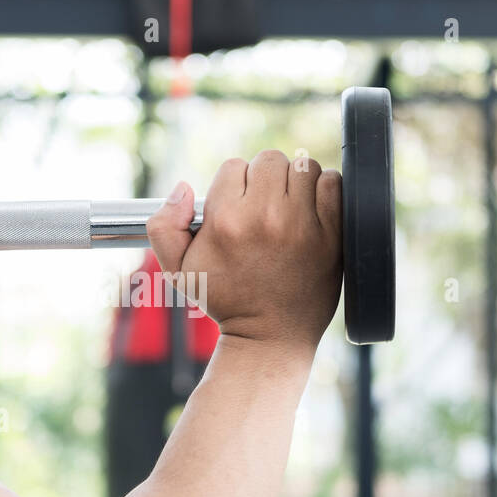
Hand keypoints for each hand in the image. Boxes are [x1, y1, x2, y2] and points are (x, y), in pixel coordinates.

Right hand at [146, 151, 341, 352]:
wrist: (269, 337)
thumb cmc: (225, 301)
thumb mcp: (178, 271)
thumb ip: (164, 225)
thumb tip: (183, 187)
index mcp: (226, 221)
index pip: (234, 166)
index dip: (235, 185)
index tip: (239, 206)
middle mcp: (264, 217)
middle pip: (269, 160)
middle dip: (265, 178)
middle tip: (265, 204)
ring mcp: (301, 225)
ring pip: (302, 167)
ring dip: (295, 181)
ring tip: (289, 207)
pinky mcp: (331, 235)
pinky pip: (332, 184)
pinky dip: (324, 190)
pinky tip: (311, 210)